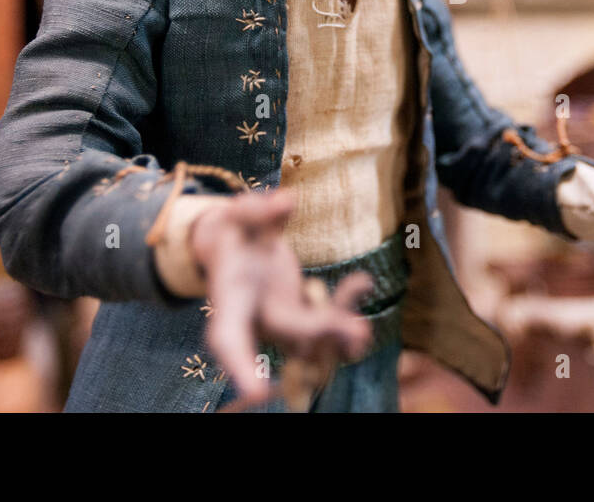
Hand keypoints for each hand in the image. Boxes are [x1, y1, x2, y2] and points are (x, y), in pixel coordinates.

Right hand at [188, 189, 372, 405]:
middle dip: (324, 335)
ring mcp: (281, 321)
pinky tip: (362, 281)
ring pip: (314, 340)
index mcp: (231, 301)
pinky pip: (328, 323)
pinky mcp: (301, 313)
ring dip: (342, 333)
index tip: (256, 392)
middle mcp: (257, 320)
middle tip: (358, 332)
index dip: (241, 366)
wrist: (233, 242)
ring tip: (364, 318)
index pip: (229, 339)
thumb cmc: (234, 229)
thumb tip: (287, 201)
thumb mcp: (238, 213)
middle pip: (290, 336)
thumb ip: (257, 210)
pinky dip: (346, 308)